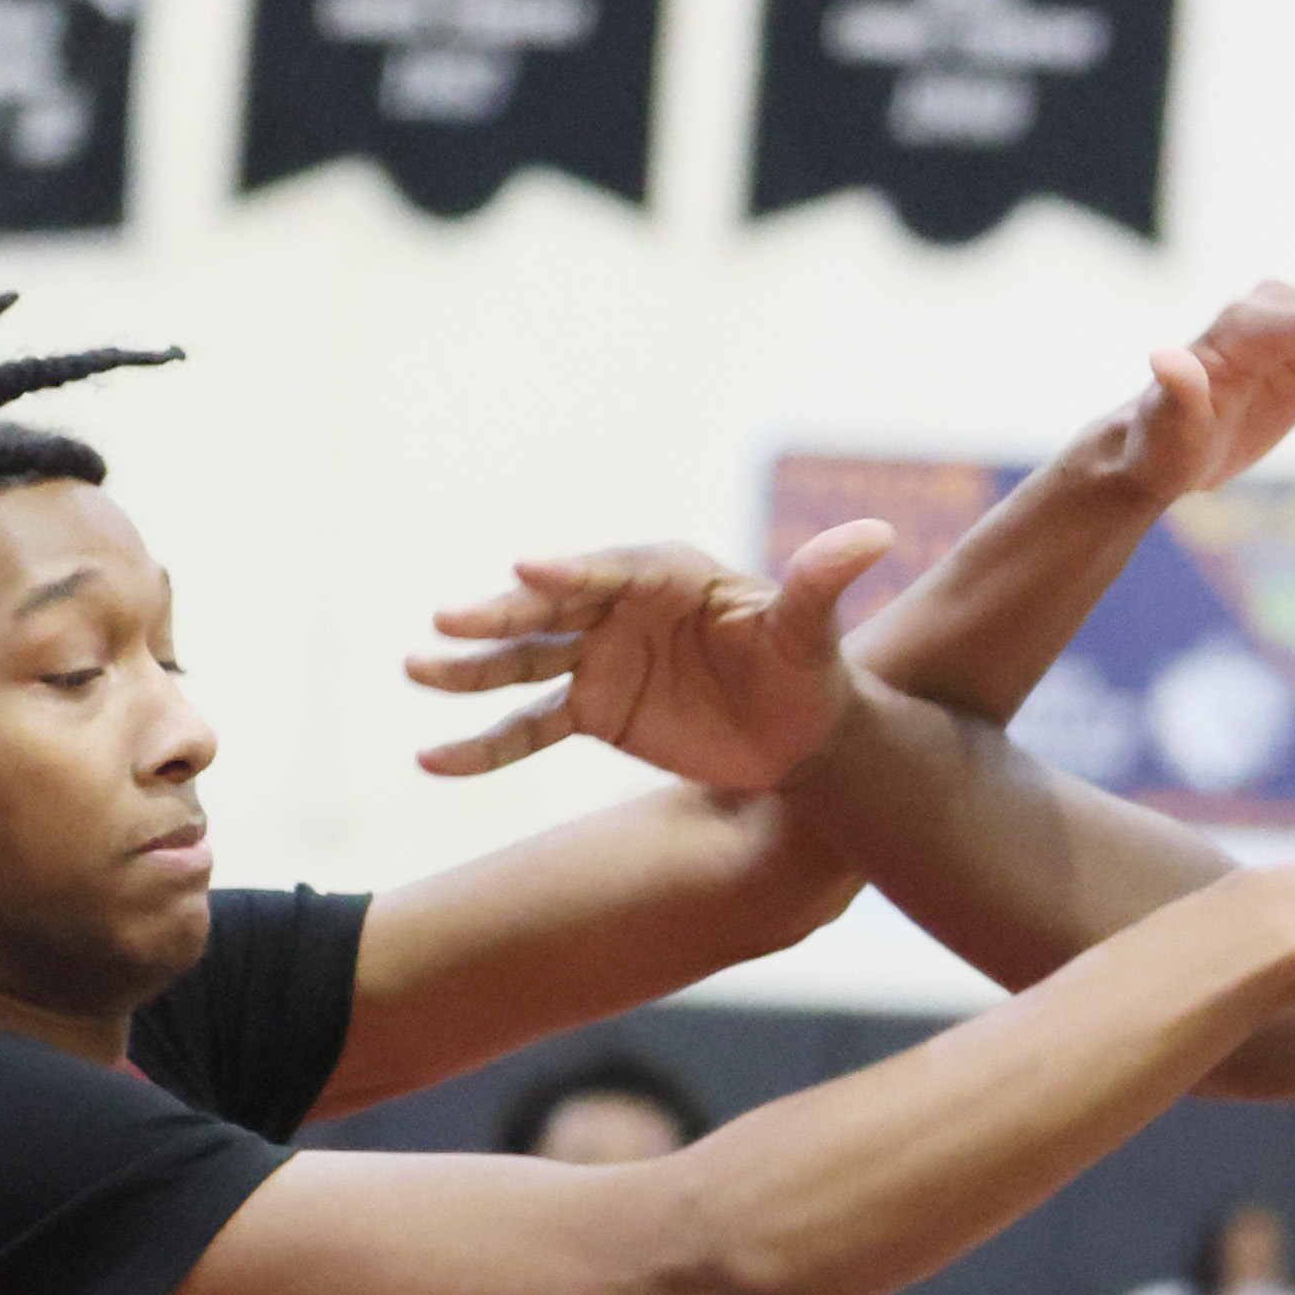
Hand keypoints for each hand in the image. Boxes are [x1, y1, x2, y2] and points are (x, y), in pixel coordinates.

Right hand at [406, 523, 894, 791]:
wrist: (804, 736)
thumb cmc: (811, 672)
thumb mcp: (814, 632)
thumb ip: (824, 583)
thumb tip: (879, 532)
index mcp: (664, 576)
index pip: (608, 571)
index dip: (572, 575)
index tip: (528, 573)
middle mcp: (618, 609)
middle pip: (548, 612)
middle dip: (497, 617)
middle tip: (444, 621)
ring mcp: (597, 660)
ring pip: (522, 665)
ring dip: (468, 672)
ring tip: (416, 672)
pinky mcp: (592, 711)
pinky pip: (528, 729)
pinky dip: (483, 744)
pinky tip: (431, 761)